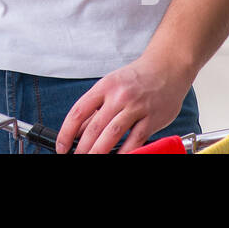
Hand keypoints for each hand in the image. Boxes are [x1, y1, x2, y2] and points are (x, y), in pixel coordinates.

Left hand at [53, 51, 194, 153]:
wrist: (167, 68)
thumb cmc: (136, 78)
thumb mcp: (110, 85)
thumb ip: (95, 108)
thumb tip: (77, 130)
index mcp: (105, 86)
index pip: (78, 111)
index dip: (66, 132)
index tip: (61, 146)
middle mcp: (119, 96)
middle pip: (94, 126)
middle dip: (82, 147)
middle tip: (76, 157)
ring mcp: (136, 107)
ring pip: (113, 134)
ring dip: (99, 151)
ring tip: (91, 159)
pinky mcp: (152, 118)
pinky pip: (136, 140)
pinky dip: (125, 152)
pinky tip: (117, 157)